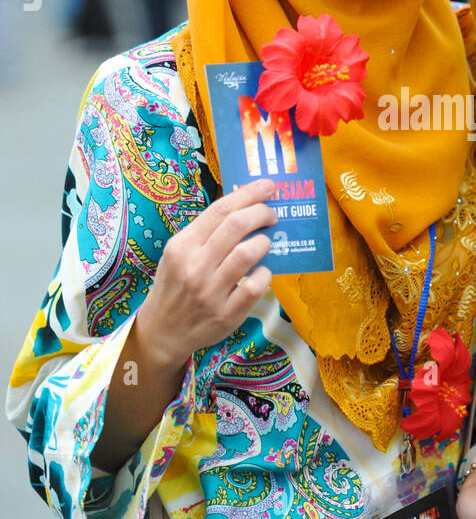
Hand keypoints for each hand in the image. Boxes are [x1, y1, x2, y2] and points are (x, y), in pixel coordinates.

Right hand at [135, 178, 277, 374]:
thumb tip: (245, 207)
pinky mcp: (226, 315)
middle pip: (236, 226)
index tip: (268, 186)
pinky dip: (265, 275)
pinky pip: (255, 286)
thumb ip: (206, 233)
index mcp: (181, 246)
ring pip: (247, 254)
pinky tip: (262, 272)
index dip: (248, 194)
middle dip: (262, 213)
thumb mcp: (178, 254)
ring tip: (265, 242)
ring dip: (264, 243)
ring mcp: (210, 293)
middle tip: (272, 214)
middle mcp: (194, 267)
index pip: (219, 210)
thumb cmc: (175, 285)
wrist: (161, 331)